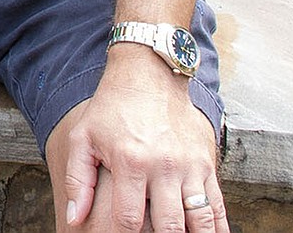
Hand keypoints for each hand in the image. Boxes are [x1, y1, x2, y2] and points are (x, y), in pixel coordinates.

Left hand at [57, 54, 227, 232]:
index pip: (129, 218)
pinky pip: (217, 205)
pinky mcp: (206, 164)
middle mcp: (163, 166)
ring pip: (199, 219)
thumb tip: (74, 218)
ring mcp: (189, 166)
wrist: (149, 74)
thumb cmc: (112, 107)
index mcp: (130, 161)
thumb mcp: (83, 137)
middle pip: (168, 225)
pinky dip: (217, 227)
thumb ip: (77, 180)